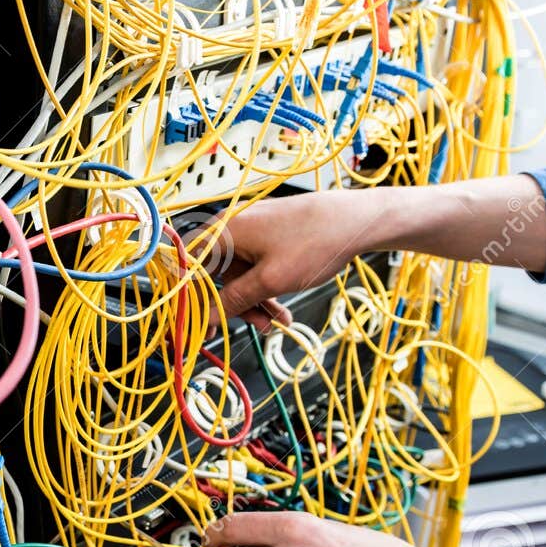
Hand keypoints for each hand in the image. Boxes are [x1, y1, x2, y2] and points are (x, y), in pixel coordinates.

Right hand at [209, 190, 392, 319]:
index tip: (200, 321)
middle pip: (219, 276)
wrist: (355, 221)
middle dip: (238, 305)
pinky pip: (257, 267)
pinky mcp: (270, 235)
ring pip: (241, 276)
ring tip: (280, 319)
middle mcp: (234, 228)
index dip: (193, 296)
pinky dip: (267, 287)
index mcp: (225, 232)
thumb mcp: (271, 280)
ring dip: (257, 301)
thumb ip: (235, 299)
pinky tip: (283, 304)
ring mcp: (254, 230)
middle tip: (258, 325)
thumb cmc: (316, 240)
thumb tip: (209, 316)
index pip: (190, 266)